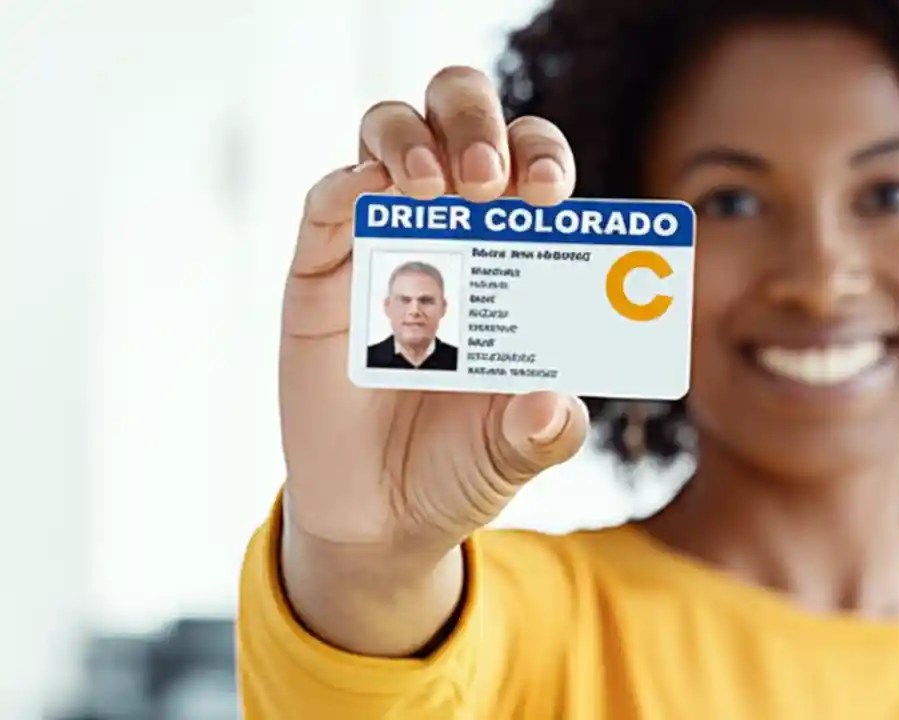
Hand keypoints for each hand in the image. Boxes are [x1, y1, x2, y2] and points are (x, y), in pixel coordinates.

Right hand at [280, 66, 587, 551]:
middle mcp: (451, 228)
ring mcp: (382, 241)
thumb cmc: (465, 463)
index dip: (543, 156)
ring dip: (412, 139)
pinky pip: (323, 203)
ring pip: (387, 133)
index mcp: (516, 251)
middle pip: (459, 118)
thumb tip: (551, 406)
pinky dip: (343, 185)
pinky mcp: (321, 272)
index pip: (532, 166)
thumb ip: (547, 431)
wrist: (382, 517)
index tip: (549, 191)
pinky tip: (367, 195)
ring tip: (436, 187)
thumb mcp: (519, 452)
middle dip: (477, 123)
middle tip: (488, 178)